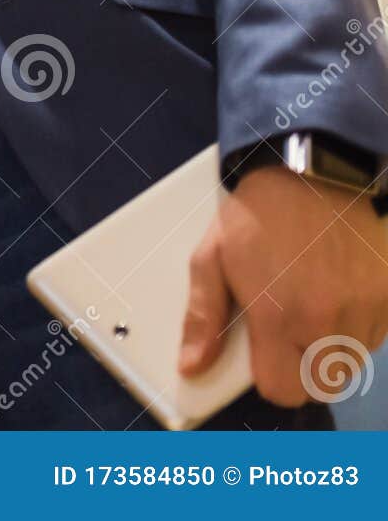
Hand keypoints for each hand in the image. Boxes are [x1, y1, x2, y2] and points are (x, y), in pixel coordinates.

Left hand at [178, 164, 387, 405]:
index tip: (263, 359)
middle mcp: (330, 322)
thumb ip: (202, 317)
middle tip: (288, 334)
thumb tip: (192, 365)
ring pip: (353, 362)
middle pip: (323, 386)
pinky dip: (359, 326)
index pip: (285, 391)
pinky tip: (338, 294)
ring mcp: (368, 310)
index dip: (271, 381)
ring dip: (332, 348)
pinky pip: (377, 334)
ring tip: (312, 306)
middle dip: (303, 369)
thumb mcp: (212, 256)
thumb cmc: (258, 212)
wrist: (314, 169)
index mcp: (280, 317)